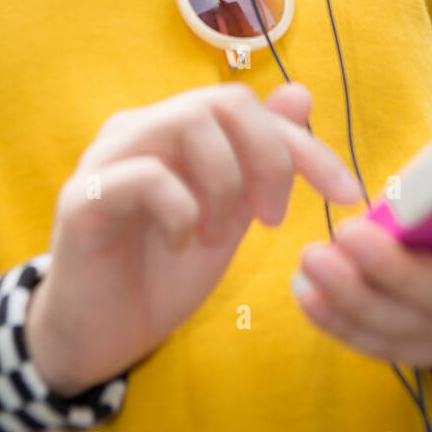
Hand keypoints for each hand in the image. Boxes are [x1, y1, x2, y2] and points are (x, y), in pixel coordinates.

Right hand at [24, 81, 361, 395]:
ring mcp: (107, 157)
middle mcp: (139, 128)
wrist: (101, 336)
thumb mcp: (230, 214)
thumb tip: (300, 94)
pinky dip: (182, 209)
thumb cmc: (163, 271)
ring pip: (188, 122)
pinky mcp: (83, 197)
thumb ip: (260, 159)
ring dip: (224, 183)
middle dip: (269, 157)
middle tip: (272, 217)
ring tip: (217, 234)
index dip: (307, 147)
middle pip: (224, 102)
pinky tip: (182, 243)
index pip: (251, 108)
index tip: (348, 194)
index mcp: (173, 128)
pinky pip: (146, 175)